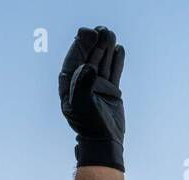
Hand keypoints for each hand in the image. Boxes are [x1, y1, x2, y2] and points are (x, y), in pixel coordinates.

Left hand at [58, 26, 125, 170]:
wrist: (104, 140)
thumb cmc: (89, 124)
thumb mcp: (81, 105)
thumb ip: (82, 85)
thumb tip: (88, 67)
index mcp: (70, 83)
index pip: (74, 59)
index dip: (80, 45)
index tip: (88, 33)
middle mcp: (83, 81)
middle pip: (89, 57)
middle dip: (95, 43)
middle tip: (102, 30)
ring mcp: (98, 85)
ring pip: (103, 62)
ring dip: (106, 48)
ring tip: (111, 34)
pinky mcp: (111, 90)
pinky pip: (114, 72)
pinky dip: (117, 61)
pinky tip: (119, 49)